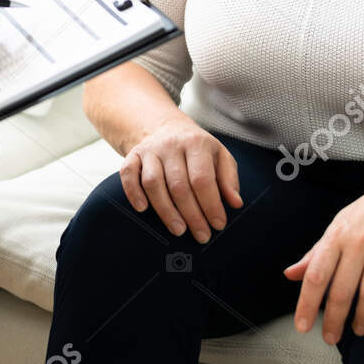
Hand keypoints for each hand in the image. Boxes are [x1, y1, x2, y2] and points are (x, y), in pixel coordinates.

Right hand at [120, 118, 241, 242]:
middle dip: (192, 215)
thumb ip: (229, 179)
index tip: (218, 225)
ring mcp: (149, 150)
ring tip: (179, 230)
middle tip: (202, 235)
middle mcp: (171, 145)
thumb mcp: (220, 156)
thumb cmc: (197, 150)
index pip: (203, 179)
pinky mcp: (132, 155)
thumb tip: (236, 203)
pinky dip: (133, 193)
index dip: (211, 205)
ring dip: (166, 210)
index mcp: (196, 143)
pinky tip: (143, 209)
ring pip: (153, 183)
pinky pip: (128, 174)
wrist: (167, 128)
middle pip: (178, 185)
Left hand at [285, 167, 363, 342]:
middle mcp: (358, 242)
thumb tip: (290, 275)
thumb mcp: (338, 226)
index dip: (307, 304)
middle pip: (342, 290)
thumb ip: (315, 253)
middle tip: (331, 338)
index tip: (302, 326)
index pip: (316, 275)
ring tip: (359, 331)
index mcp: (336, 236)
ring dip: (363, 318)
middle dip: (334, 320)